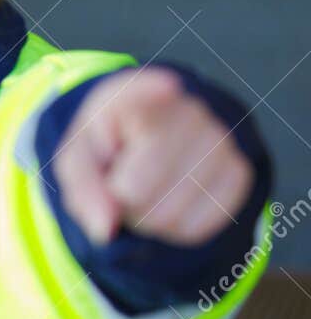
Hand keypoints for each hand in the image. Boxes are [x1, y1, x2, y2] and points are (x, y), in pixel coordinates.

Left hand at [53, 68, 253, 246]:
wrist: (148, 146)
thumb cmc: (107, 148)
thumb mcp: (78, 160)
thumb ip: (83, 188)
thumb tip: (104, 228)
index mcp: (138, 95)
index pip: (146, 109)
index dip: (154, 100)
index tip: (168, 87)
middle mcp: (187, 110)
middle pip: (140, 188)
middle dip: (120, 203)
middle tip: (118, 187)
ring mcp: (219, 140)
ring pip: (170, 215)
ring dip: (146, 220)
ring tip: (142, 194)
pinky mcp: (239, 171)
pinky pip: (198, 227)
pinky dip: (174, 230)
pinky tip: (167, 204)